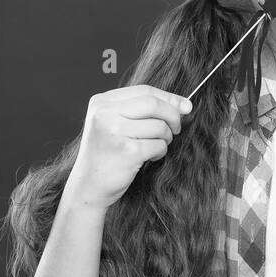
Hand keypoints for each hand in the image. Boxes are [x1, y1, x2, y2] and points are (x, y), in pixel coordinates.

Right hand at [64, 84, 191, 209]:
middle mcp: (105, 114)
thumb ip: (141, 110)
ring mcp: (114, 131)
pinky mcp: (126, 151)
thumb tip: (184, 105)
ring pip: (159, 126)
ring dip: (165, 138)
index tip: (186, 106)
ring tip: (153, 147)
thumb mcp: (114, 124)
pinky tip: (149, 157)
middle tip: (176, 129)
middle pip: (154, 104)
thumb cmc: (107, 154)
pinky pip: (158, 145)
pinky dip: (160, 152)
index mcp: (101, 102)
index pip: (144, 91)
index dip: (169, 98)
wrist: (89, 185)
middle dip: (173, 116)